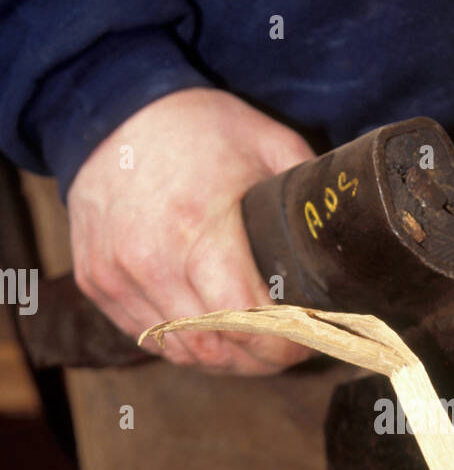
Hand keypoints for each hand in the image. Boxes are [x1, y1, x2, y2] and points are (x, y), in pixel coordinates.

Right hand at [67, 88, 315, 373]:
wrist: (112, 110)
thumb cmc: (196, 127)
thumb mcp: (267, 143)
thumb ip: (304, 194)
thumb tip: (341, 241)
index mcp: (195, 228)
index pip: (244, 321)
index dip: (281, 345)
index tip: (306, 342)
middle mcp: (148, 260)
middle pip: (213, 348)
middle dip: (258, 359)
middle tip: (286, 349)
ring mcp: (115, 276)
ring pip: (179, 351)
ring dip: (221, 357)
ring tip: (252, 345)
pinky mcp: (96, 283)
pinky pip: (148, 336)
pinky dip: (182, 342)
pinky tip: (209, 329)